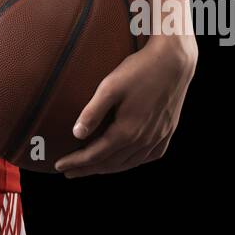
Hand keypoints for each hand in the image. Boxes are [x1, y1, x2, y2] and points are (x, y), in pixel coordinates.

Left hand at [54, 34, 196, 176]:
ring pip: (128, 163)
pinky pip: (147, 157)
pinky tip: (124, 160)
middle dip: (87, 169)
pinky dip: (131, 162)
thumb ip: (92, 112)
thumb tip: (76, 134)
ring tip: (91, 168)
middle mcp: (143, 140)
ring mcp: (157, 138)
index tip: (59, 166)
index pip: (95, 155)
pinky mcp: (167, 133)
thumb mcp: (110, 87)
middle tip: (69, 172)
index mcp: (126, 131)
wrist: (174, 62)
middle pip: (110, 163)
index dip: (76, 162)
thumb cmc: (140, 70)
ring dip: (107, 168)